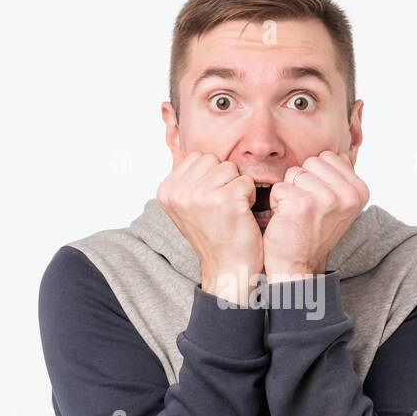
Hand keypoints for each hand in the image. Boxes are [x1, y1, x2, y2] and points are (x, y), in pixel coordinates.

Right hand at [156, 148, 262, 304]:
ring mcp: (201, 195)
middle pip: (213, 160)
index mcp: (166, 190)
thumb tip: (181, 148)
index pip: (197, 158)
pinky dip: (249, 197)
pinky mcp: (226, 200)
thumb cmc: (213, 236)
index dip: (210, 177)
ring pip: (230, 168)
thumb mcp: (187, 205)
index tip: (209, 202)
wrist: (227, 267)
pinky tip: (241, 215)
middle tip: (221, 208)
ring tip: (230, 211)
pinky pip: (246, 181)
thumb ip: (184, 177)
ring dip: (237, 188)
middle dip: (223, 180)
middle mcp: (179, 192)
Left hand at [263, 150, 368, 279]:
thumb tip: (339, 153)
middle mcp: (347, 194)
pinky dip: (277, 202)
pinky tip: (286, 220)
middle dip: (303, 181)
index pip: (328, 157)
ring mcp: (325, 199)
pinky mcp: (301, 204)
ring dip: (290, 191)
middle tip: (307, 208)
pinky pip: (279, 187)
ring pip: (294, 172)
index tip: (320, 201)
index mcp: (359, 190)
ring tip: (297, 214)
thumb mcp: (340, 205)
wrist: (299, 266)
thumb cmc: (314, 233)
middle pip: (311, 161)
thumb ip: (341, 177)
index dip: (317, 176)